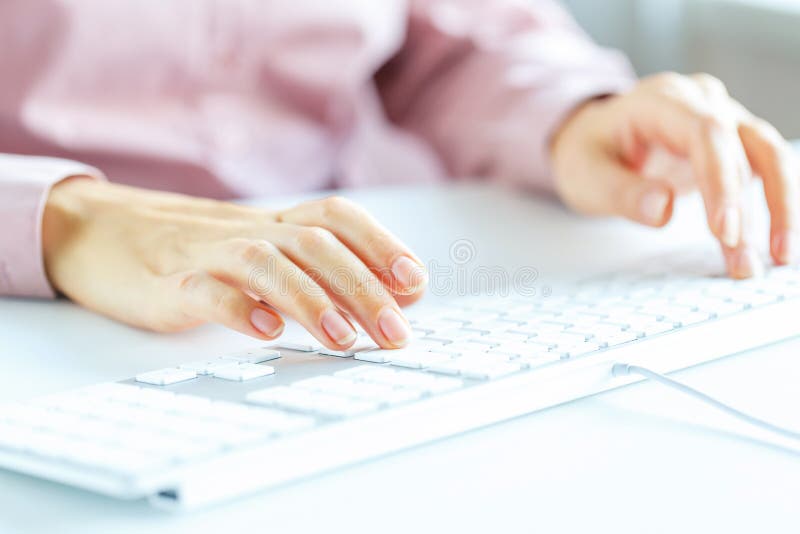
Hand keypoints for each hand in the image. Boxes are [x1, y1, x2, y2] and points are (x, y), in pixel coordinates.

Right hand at [42, 179, 426, 348]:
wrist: (103, 236)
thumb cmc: (204, 253)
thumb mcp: (268, 255)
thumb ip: (329, 272)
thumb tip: (404, 297)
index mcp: (278, 222)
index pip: (339, 217)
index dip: (381, 244)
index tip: (415, 283)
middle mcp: (250, 229)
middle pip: (314, 243)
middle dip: (362, 288)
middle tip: (394, 335)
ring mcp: (207, 252)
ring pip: (266, 261)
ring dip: (310, 300)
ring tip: (342, 340)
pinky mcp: (167, 282)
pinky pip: (203, 288)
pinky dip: (238, 307)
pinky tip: (265, 332)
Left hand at [551, 72, 798, 277]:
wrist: (593, 140)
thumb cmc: (588, 153)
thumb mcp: (584, 173)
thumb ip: (620, 191)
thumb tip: (663, 210)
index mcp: (662, 99)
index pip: (706, 132)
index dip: (720, 181)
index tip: (723, 230)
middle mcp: (702, 101)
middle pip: (744, 147)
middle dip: (748, 210)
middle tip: (745, 262)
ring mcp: (724, 119)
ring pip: (769, 157)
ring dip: (779, 209)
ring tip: (777, 258)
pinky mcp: (735, 144)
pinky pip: (767, 170)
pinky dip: (776, 206)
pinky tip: (777, 242)